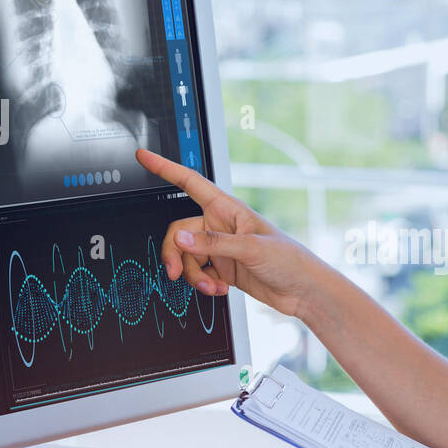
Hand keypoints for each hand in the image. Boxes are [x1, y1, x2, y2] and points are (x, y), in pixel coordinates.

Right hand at [136, 148, 321, 318]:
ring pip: (187, 257)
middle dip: (176, 254)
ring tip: (212, 286)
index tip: (144, 156)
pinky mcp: (223, 269)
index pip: (190, 183)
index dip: (165, 168)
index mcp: (228, 209)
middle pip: (179, 232)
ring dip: (193, 275)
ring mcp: (220, 249)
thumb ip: (213, 244)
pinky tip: (220, 290)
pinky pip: (198, 274)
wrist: (302, 291)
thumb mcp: (251, 248)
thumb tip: (182, 240)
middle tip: (175, 272)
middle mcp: (220, 226)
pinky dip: (204, 284)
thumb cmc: (289, 260)